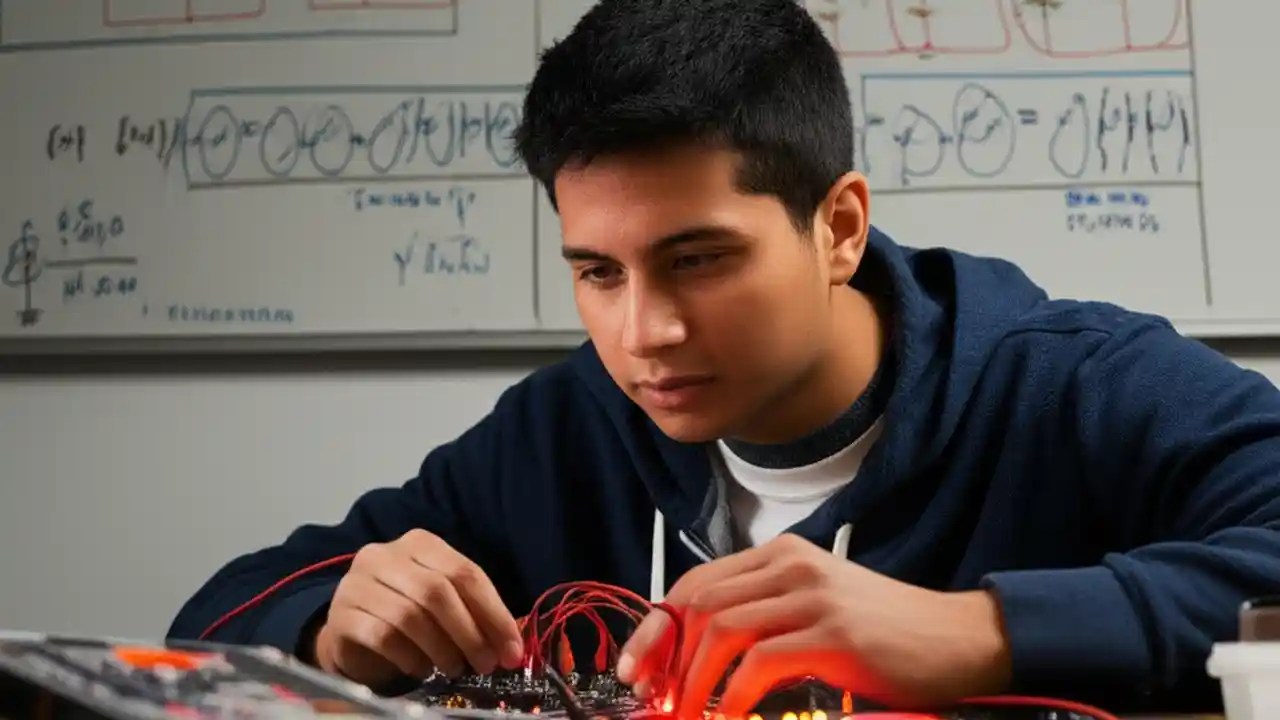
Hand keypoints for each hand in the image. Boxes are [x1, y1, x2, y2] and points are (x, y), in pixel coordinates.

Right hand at [313, 529, 523, 689]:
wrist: (353, 631)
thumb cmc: (407, 614)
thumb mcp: (443, 603)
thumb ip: (474, 614)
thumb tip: (511, 645)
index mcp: (419, 543)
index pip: (464, 573)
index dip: (493, 613)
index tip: (511, 649)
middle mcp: (384, 555)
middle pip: (438, 592)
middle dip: (470, 633)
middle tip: (486, 664)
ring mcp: (357, 583)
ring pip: (410, 616)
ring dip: (442, 648)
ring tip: (455, 668)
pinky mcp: (341, 615)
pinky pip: (383, 637)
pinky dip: (410, 657)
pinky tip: (422, 669)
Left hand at [616, 534, 1010, 717]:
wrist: (958, 639)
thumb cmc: (885, 633)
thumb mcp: (815, 609)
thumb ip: (763, 617)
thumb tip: (698, 657)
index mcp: (780, 555)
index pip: (696, 583)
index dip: (656, 627)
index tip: (636, 668)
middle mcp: (791, 565)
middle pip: (699, 603)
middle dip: (664, 656)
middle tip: (654, 699)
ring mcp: (812, 596)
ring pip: (721, 629)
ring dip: (693, 680)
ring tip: (685, 714)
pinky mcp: (833, 633)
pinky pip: (760, 662)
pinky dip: (734, 697)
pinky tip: (730, 718)